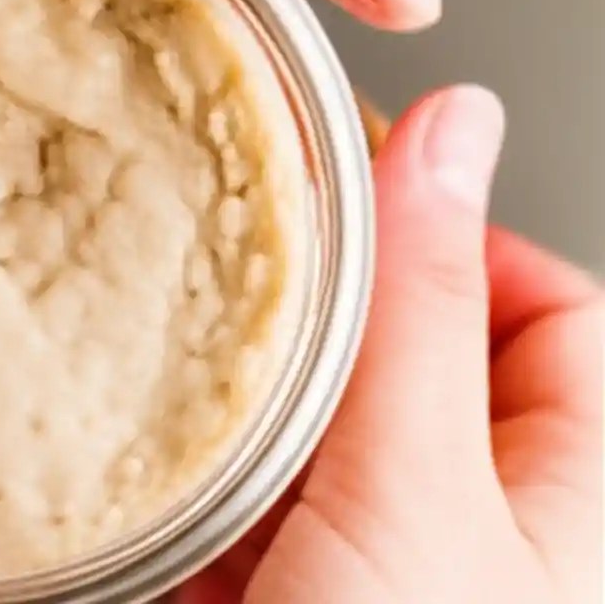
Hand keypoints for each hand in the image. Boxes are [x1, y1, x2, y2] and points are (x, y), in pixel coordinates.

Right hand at [176, 88, 603, 602]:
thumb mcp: (415, 494)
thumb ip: (425, 313)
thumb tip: (450, 132)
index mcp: (571, 492)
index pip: (545, 307)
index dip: (451, 242)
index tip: (343, 207)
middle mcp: (474, 526)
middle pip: (401, 363)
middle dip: (309, 328)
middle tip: (223, 287)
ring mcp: (366, 565)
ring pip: (300, 436)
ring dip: (230, 408)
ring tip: (153, 366)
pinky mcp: (273, 595)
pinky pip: (231, 508)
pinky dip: (182, 481)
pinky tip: (129, 461)